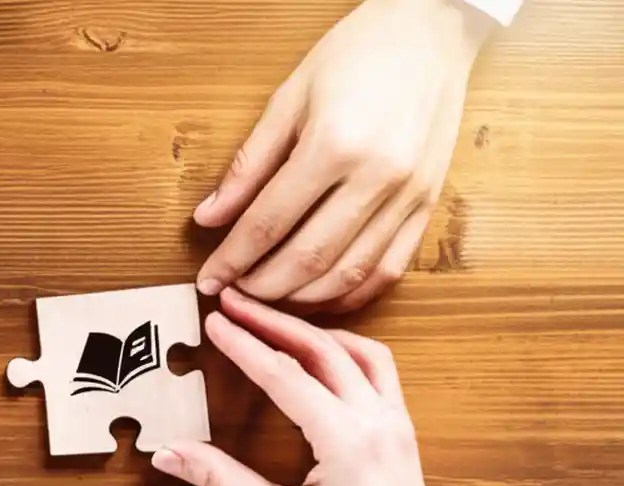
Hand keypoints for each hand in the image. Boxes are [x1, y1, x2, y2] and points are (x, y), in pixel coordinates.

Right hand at [152, 287, 463, 485]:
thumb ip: (223, 478)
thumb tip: (171, 451)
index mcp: (347, 439)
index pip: (284, 373)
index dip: (243, 344)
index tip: (214, 320)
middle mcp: (378, 422)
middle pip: (322, 348)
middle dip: (274, 320)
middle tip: (235, 300)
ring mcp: (396, 427)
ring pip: (359, 353)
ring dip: (315, 330)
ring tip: (274, 320)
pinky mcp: (403, 439)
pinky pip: (379, 375)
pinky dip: (347, 352)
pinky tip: (322, 358)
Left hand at [194, 0, 494, 312]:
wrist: (430, 30)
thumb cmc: (356, 55)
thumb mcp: (287, 99)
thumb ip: (247, 165)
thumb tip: (208, 216)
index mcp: (335, 145)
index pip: (268, 222)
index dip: (232, 259)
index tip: (209, 280)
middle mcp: (377, 177)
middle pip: (308, 258)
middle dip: (262, 286)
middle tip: (233, 294)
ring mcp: (409, 195)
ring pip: (349, 273)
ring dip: (302, 298)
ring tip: (268, 300)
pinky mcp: (429, 205)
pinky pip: (389, 269)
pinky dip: (350, 293)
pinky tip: (318, 296)